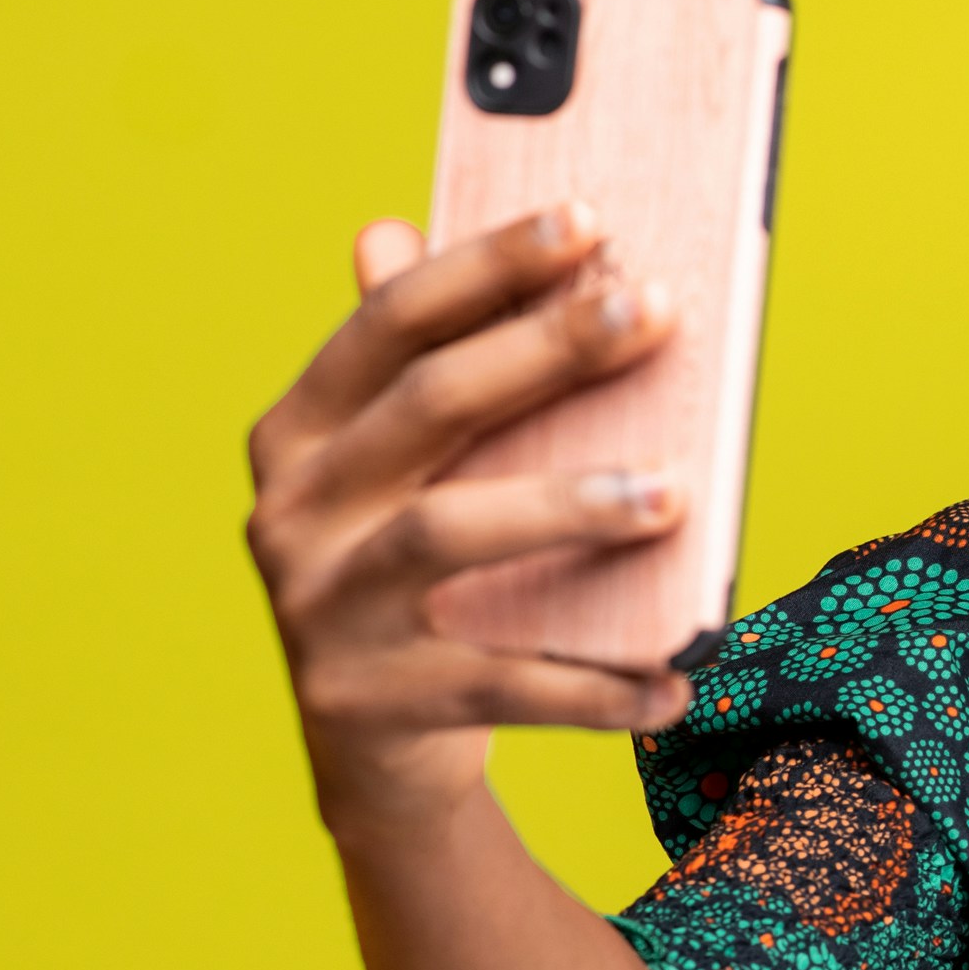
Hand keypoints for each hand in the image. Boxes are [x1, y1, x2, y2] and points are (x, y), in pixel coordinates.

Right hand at [245, 207, 693, 835]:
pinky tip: (676, 679)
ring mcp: (322, 609)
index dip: (487, 264)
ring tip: (676, 493)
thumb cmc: (416, 573)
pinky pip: (504, 683)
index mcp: (299, 431)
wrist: (373, 752)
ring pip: (451, 533)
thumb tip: (392, 225)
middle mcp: (292, 511)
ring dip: (570, 506)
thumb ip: (416, 365)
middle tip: (653, 311)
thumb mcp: (406, 472)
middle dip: (546, 349)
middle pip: (428, 406)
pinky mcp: (369, 702)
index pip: (392, 322)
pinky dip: (595, 686)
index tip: (588, 217)